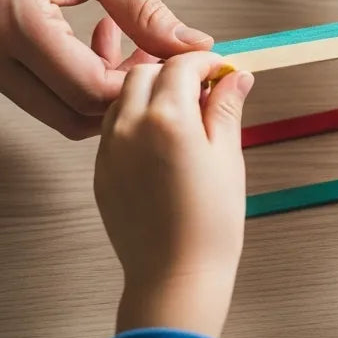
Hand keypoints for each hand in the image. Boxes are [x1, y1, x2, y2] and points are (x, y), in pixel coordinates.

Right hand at [0, 0, 212, 138]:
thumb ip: (145, 11)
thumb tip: (194, 46)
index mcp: (14, 22)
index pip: (89, 89)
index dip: (139, 84)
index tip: (174, 61)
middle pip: (72, 115)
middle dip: (122, 97)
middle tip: (156, 56)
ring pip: (57, 112)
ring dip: (101, 92)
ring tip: (128, 41)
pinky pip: (42, 95)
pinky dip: (77, 82)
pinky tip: (100, 39)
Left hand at [94, 52, 252, 337]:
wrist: (175, 276)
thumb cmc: (209, 224)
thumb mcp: (228, 157)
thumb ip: (226, 108)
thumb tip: (236, 76)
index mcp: (167, 119)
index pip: (181, 64)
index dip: (204, 61)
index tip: (221, 71)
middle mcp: (130, 127)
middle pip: (145, 72)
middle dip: (173, 70)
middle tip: (203, 88)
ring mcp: (110, 149)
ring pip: (123, 97)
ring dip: (150, 92)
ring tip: (181, 112)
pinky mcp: (101, 170)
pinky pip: (113, 128)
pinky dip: (134, 119)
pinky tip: (160, 138)